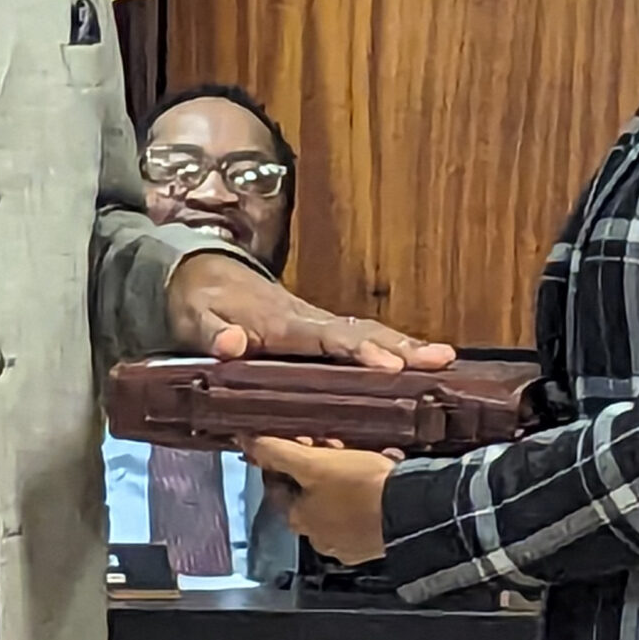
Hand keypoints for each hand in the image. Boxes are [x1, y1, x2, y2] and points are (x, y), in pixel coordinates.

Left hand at [165, 251, 454, 370]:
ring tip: (444, 361)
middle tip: (441, 358)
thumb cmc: (199, 302)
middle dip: (400, 346)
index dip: (359, 351)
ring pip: (366, 334)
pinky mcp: (317, 333)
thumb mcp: (195, 318)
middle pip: (360, 332)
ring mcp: (316, 325)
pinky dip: (388, 349)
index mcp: (282, 324)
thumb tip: (234, 344)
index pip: (326, 338)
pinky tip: (414, 364)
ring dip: (403, 346)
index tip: (391, 365)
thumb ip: (214, 333)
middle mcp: (308, 321)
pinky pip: (357, 340)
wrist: (202, 274)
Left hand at [245, 437, 396, 564]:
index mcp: (297, 519)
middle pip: (307, 494)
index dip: (286, 459)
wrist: (411, 511)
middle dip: (316, 468)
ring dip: (341, 480)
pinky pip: (361, 513)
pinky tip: (378, 478)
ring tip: (360, 458)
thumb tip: (245, 441)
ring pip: (334, 503)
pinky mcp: (372, 544)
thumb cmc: (360, 487)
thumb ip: (277, 452)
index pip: (277, 484)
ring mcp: (346, 544)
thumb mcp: (314, 462)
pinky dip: (364, 495)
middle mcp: (317, 537)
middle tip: (334, 447)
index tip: (303, 442)